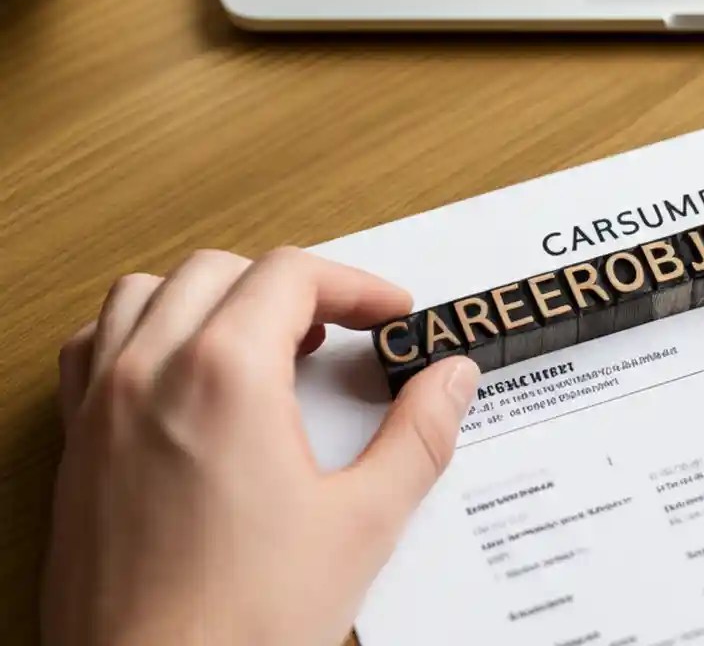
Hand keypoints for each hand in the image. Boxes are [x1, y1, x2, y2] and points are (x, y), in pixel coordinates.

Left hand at [42, 248, 479, 645]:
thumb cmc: (240, 624)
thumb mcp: (362, 523)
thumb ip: (418, 436)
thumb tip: (450, 380)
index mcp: (226, 377)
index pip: (291, 275)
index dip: (355, 284)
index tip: (388, 314)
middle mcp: (150, 374)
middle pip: (223, 271)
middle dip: (292, 287)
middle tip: (341, 331)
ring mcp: (101, 406)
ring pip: (148, 293)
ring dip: (213, 296)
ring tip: (263, 341)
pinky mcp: (76, 446)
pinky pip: (95, 345)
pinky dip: (142, 330)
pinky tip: (181, 371)